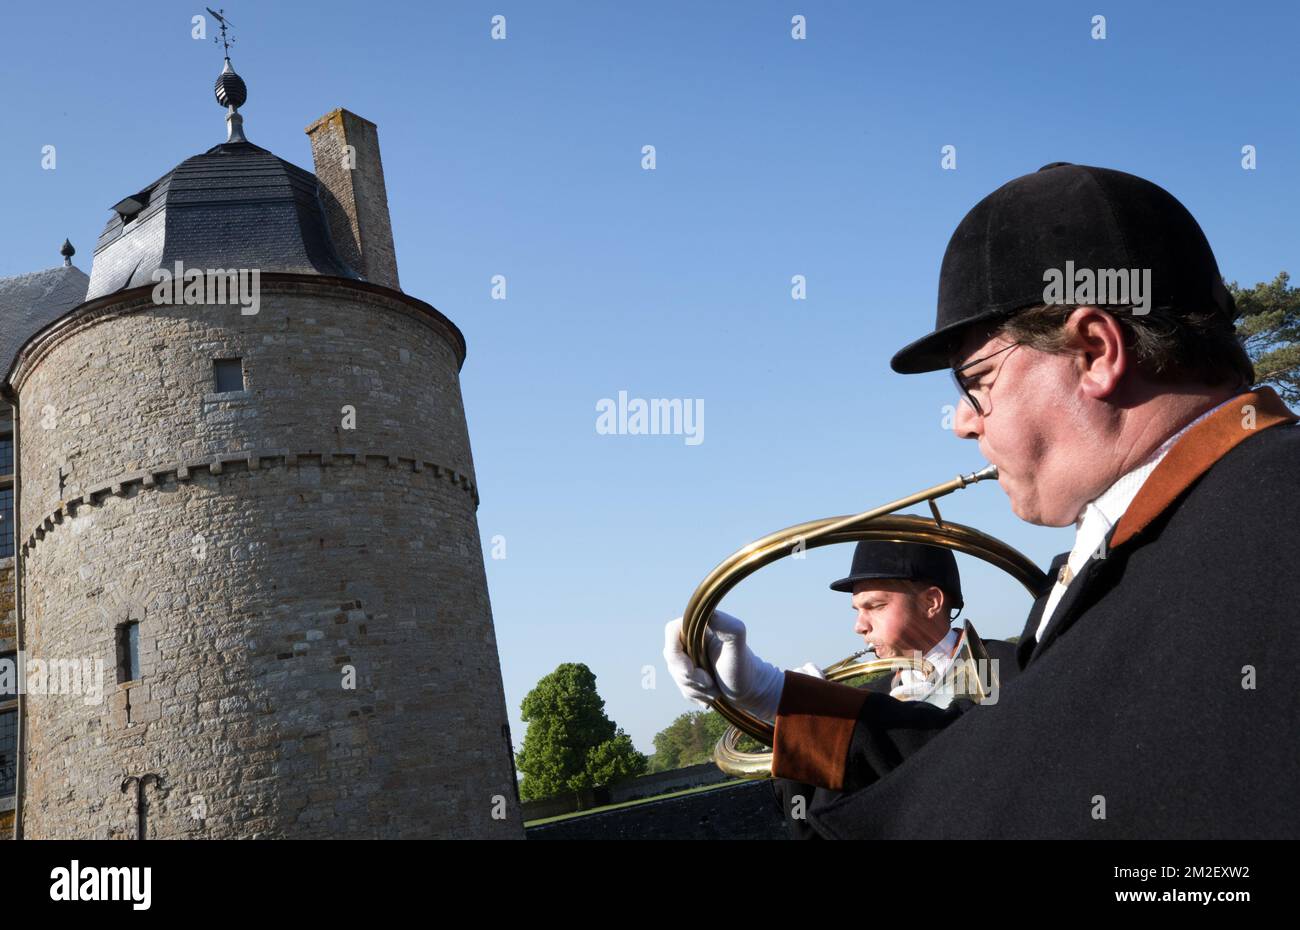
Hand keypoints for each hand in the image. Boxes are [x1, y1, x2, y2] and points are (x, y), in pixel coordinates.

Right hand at [662, 610, 786, 719]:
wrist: (751, 689)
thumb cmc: (744, 665)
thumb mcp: (737, 641)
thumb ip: (726, 624)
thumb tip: (708, 614)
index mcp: (699, 627)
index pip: (671, 630)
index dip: (675, 652)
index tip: (690, 669)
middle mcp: (691, 641)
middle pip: (672, 658)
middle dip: (690, 676)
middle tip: (710, 681)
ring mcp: (689, 658)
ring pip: (677, 675)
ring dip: (696, 688)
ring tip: (715, 688)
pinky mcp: (691, 675)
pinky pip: (681, 687)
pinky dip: (697, 695)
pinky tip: (712, 693)